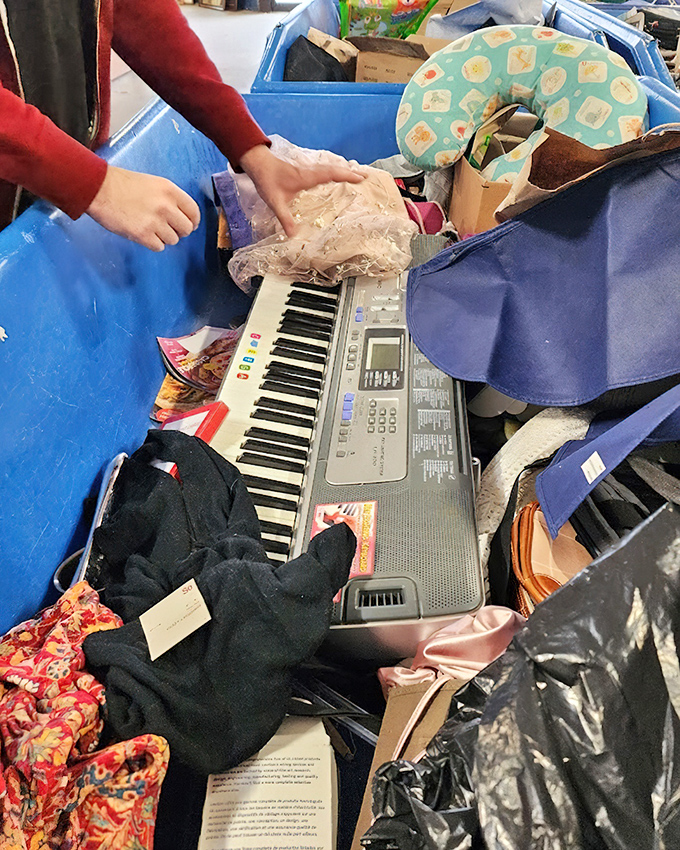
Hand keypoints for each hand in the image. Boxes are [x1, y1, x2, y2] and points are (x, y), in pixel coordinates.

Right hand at [86, 165, 200, 250]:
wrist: (98, 188)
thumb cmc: (122, 184)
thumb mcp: (153, 183)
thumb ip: (169, 198)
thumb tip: (182, 216)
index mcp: (170, 190)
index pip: (193, 211)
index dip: (193, 221)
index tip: (190, 225)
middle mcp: (166, 206)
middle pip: (186, 229)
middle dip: (178, 231)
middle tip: (167, 227)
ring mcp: (155, 221)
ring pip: (173, 240)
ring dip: (164, 237)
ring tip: (150, 227)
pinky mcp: (143, 235)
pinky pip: (159, 247)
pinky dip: (153, 243)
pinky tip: (143, 233)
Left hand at [239, 144, 365, 237]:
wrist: (259, 164)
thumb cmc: (267, 181)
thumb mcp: (275, 203)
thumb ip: (285, 219)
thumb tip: (293, 236)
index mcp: (305, 177)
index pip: (330, 174)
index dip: (345, 175)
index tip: (359, 178)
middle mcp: (310, 171)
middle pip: (334, 169)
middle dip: (350, 172)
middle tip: (366, 176)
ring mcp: (308, 169)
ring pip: (330, 168)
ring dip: (344, 170)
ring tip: (358, 175)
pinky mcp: (306, 171)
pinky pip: (325, 169)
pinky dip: (335, 171)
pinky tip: (339, 175)